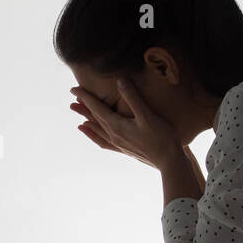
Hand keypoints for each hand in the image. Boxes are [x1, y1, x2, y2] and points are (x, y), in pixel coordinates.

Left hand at [69, 78, 183, 171]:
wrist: (169, 161)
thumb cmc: (161, 137)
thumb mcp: (147, 115)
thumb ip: (133, 98)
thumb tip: (120, 81)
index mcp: (117, 125)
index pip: (97, 108)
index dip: (85, 97)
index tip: (73, 89)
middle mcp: (114, 135)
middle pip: (95, 119)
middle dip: (84, 108)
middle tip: (73, 100)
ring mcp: (118, 144)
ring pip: (98, 130)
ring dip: (88, 122)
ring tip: (79, 119)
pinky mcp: (125, 149)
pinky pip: (104, 142)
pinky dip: (95, 137)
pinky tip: (92, 135)